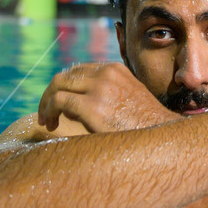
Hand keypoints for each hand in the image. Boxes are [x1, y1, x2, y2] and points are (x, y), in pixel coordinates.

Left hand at [38, 62, 180, 133]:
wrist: (161, 137)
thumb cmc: (143, 126)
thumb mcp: (127, 99)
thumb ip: (105, 94)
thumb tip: (73, 105)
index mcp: (114, 70)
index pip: (79, 70)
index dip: (65, 86)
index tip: (60, 104)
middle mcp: (106, 73)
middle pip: (66, 75)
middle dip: (51, 93)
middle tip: (46, 113)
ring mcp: (99, 87)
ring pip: (58, 85)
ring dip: (47, 102)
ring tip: (47, 120)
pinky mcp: (91, 105)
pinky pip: (58, 101)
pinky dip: (49, 111)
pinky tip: (51, 125)